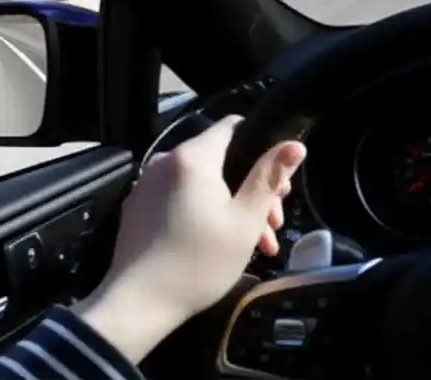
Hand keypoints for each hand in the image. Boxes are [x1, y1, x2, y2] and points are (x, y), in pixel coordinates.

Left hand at [73, 115, 306, 362]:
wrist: (136, 305)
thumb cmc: (198, 261)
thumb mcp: (245, 220)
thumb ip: (269, 177)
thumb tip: (294, 145)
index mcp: (193, 157)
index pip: (234, 126)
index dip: (263, 147)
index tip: (279, 183)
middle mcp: (165, 161)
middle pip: (221, 159)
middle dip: (253, 187)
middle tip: (272, 222)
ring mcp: (146, 185)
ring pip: (202, 182)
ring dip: (232, 205)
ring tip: (255, 242)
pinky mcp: (137, 208)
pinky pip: (180, 197)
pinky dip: (204, 211)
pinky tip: (220, 242)